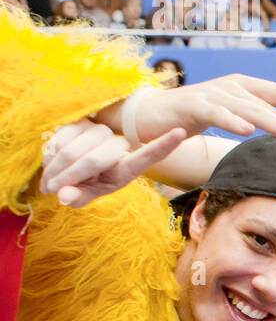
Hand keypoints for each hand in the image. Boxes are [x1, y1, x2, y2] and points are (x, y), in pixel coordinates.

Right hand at [40, 120, 186, 207]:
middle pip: (95, 158)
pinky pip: (61, 138)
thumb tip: (66, 197)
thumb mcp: (86, 195)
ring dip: (56, 167)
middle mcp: (120, 147)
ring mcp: (102, 132)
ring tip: (50, 183)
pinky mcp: (83, 122)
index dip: (164, 144)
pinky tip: (49, 164)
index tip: (181, 131)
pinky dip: (49, 155)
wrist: (72, 166)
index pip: (149, 155)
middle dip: (70, 175)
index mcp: (129, 167)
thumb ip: (78, 197)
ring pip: (75, 148)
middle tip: (52, 189)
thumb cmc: (87, 185)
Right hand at [130, 75, 275, 153]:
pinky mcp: (194, 105)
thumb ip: (258, 118)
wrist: (151, 112)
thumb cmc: (195, 115)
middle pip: (272, 107)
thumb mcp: (232, 115)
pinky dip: (232, 121)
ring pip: (252, 111)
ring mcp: (214, 94)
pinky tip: (246, 131)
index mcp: (245, 88)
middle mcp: (233, 87)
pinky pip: (216, 113)